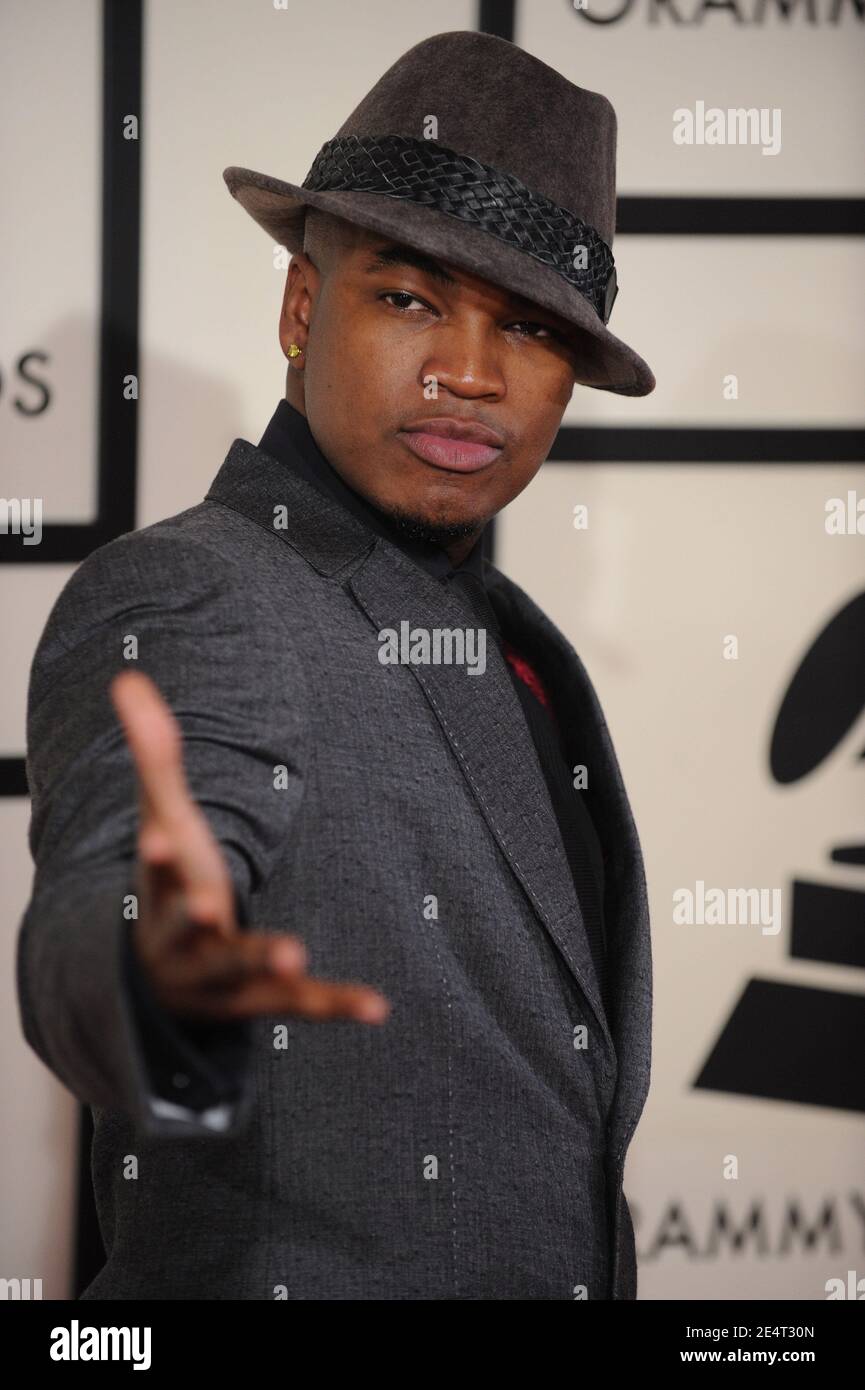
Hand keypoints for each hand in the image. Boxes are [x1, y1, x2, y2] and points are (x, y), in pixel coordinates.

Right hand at [109, 670, 389, 1024]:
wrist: (159, 982)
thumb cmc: (173, 884)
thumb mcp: (165, 819)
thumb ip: (154, 753)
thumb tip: (129, 677)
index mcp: (162, 888)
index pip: (156, 868)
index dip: (160, 854)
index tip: (159, 836)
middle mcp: (183, 937)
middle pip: (186, 925)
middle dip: (196, 918)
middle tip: (210, 908)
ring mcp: (220, 974)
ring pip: (239, 971)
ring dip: (263, 958)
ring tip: (293, 952)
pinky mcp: (259, 999)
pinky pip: (298, 1004)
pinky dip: (335, 1005)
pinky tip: (378, 1007)